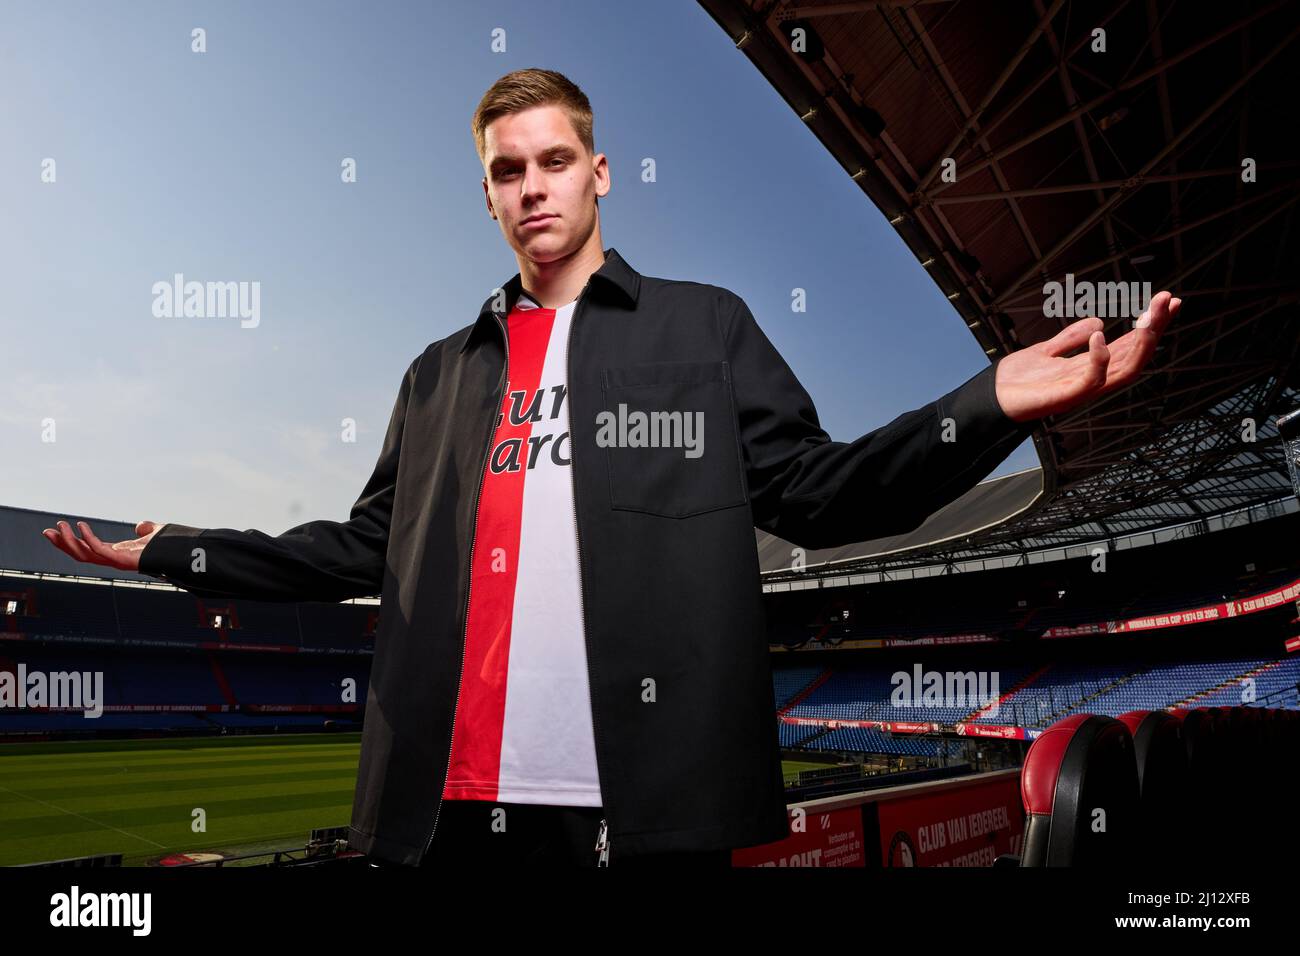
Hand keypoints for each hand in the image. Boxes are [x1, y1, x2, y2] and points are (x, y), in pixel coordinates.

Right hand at [41, 520, 165, 571]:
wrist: (180, 551)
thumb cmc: (167, 546)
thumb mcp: (152, 533)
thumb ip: (144, 529)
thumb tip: (141, 525)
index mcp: (115, 554)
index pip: (87, 550)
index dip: (72, 542)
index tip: (58, 531)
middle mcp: (113, 559)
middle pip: (80, 554)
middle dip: (62, 544)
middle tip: (47, 531)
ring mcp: (116, 561)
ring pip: (84, 554)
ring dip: (69, 541)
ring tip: (59, 526)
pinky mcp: (121, 560)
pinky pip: (98, 550)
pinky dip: (87, 538)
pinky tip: (80, 526)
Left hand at [994, 290, 1181, 421]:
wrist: (989, 399)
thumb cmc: (1016, 381)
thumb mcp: (1045, 351)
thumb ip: (1069, 338)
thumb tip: (1099, 322)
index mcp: (1089, 367)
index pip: (1130, 346)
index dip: (1151, 326)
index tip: (1169, 301)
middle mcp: (1091, 380)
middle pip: (1135, 356)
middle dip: (1155, 328)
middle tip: (1168, 301)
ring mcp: (1080, 390)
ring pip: (1124, 370)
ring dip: (1140, 343)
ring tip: (1149, 316)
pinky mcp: (1063, 398)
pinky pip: (1091, 381)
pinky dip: (1099, 360)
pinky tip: (1100, 337)